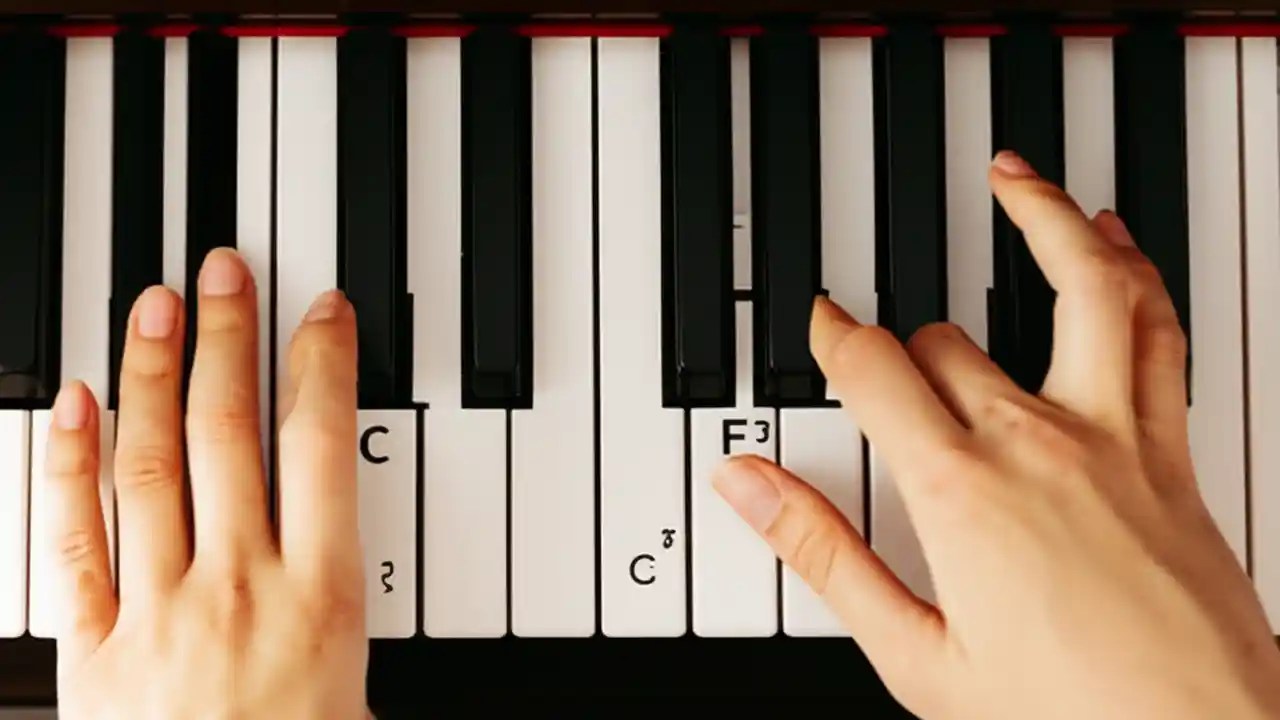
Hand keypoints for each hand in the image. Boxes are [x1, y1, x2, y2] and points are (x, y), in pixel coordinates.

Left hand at [42, 249, 368, 718]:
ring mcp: (160, 609)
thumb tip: (358, 562)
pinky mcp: (95, 646)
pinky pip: (74, 541)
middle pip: (228, 433)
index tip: (318, 311)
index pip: (320, 445)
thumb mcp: (362, 691)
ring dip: (151, 375)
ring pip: (150, 466)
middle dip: (225, 339)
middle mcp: (238, 585)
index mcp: (319, 596)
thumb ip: (349, 615)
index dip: (319, 364)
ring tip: (153, 306)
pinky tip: (71, 405)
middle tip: (222, 270)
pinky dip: (67, 466)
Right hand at [713, 152, 1279, 718]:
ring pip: (1081, 285)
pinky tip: (1115, 240)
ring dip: (1045, 218)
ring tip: (1013, 175)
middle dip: (906, 341)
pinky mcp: (1170, 450)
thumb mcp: (915, 653)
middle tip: (885, 347)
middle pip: (949, 340)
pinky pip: (1157, 328)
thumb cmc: (1067, 718)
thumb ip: (822, 553)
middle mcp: (1038, 441)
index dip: (835, 333)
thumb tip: (746, 486)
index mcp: (960, 490)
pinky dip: (1133, 268)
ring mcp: (1114, 435)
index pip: (873, 368)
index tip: (823, 321)